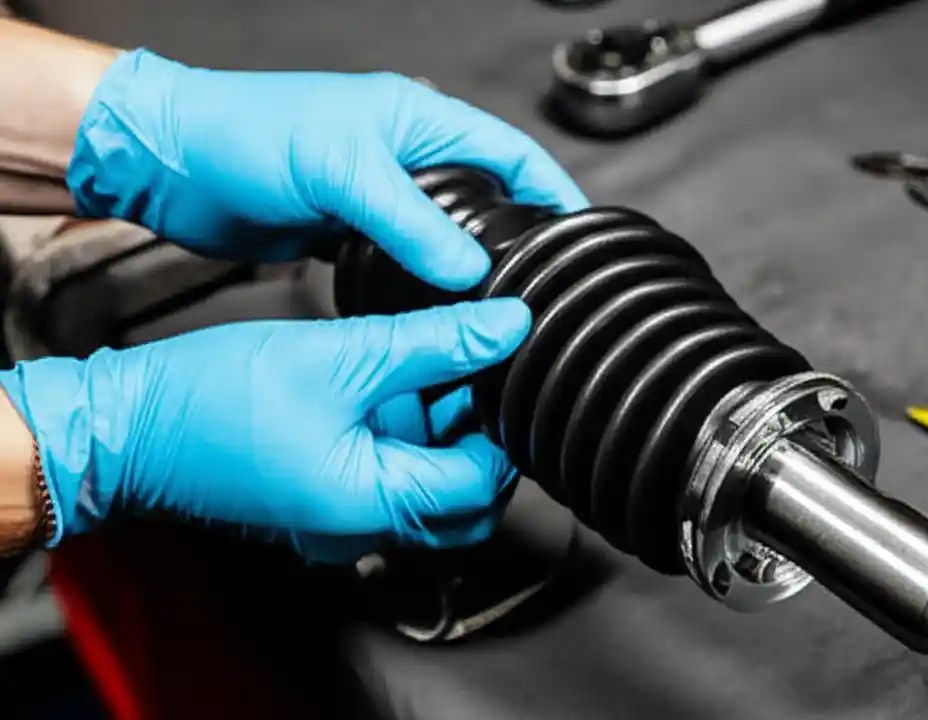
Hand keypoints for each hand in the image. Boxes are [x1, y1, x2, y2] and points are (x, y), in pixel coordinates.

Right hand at [0, 299, 531, 560]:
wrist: (125, 424)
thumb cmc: (207, 399)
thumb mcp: (339, 355)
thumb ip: (434, 343)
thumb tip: (506, 326)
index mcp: (372, 505)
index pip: (484, 483)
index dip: (502, 428)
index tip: (502, 374)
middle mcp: (362, 531)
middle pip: (466, 501)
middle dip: (479, 439)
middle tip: (471, 375)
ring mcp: (341, 524)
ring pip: (429, 492)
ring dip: (441, 437)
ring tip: (422, 370)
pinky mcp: (322, 505)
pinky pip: (387, 485)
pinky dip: (402, 443)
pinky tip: (384, 388)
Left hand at [68, 49, 587, 289]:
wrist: (172, 163)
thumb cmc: (244, 134)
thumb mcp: (342, 173)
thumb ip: (412, 223)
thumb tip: (471, 271)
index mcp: (418, 120)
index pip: (512, 153)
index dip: (554, 190)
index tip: (583, 232)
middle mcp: (405, 154)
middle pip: (486, 198)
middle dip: (518, 236)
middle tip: (542, 282)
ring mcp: (378, 194)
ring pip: (447, 234)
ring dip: (470, 266)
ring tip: (497, 305)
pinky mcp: (349, 230)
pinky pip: (404, 259)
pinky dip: (425, 282)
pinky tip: (436, 309)